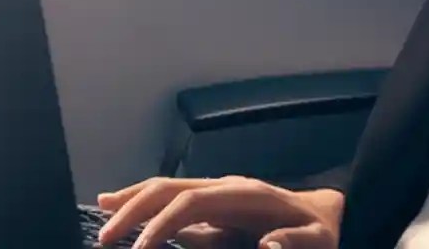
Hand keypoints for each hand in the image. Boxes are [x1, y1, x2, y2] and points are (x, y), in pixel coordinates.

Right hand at [95, 175, 343, 248]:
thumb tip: (268, 246)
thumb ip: (295, 243)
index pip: (193, 202)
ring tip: (101, 212)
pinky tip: (121, 206)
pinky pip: (173, 198)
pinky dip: (145, 201)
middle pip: (171, 188)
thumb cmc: (320, 231)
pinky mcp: (214, 201)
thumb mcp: (318, 241)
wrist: (327, 213)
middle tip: (105, 236)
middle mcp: (227, 186)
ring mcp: (218, 190)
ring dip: (133, 199)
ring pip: (167, 187)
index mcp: (246, 194)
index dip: (163, 223)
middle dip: (135, 208)